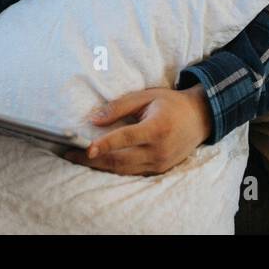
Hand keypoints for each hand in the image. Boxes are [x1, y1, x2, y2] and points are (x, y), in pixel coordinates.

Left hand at [65, 86, 212, 175]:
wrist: (199, 118)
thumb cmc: (171, 104)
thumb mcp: (146, 96)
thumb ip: (120, 107)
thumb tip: (94, 119)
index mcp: (156, 128)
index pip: (126, 138)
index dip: (105, 144)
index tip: (87, 148)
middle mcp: (159, 150)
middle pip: (120, 159)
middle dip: (92, 159)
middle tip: (69, 153)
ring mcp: (160, 163)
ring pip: (123, 170)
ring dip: (99, 166)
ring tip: (78, 159)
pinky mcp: (159, 170)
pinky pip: (132, 172)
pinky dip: (114, 169)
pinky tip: (98, 163)